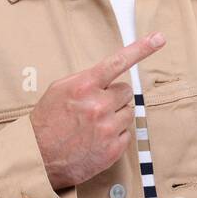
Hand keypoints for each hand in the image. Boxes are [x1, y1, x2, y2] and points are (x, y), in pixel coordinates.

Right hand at [30, 32, 166, 190]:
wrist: (37, 158)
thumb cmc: (46, 122)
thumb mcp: (59, 90)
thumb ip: (85, 80)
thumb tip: (108, 76)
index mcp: (83, 86)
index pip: (117, 62)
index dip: (141, 49)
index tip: (159, 38)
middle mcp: (98, 106)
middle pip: (126, 91)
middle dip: (114, 97)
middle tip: (96, 107)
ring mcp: (107, 128)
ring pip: (128, 112)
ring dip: (115, 116)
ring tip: (93, 126)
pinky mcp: (113, 149)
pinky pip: (126, 134)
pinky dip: (115, 136)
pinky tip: (96, 140)